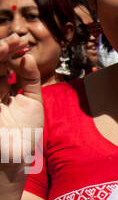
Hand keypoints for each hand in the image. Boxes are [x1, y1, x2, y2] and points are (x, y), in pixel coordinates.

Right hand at [0, 37, 43, 184]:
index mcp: (1, 90)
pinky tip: (2, 55)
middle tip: (14, 40)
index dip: (11, 53)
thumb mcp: (32, 102)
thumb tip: (28, 56)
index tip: (22, 43)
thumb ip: (30, 79)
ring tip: (7, 45)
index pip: (3, 65)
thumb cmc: (24, 135)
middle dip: (3, 50)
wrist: (14, 159)